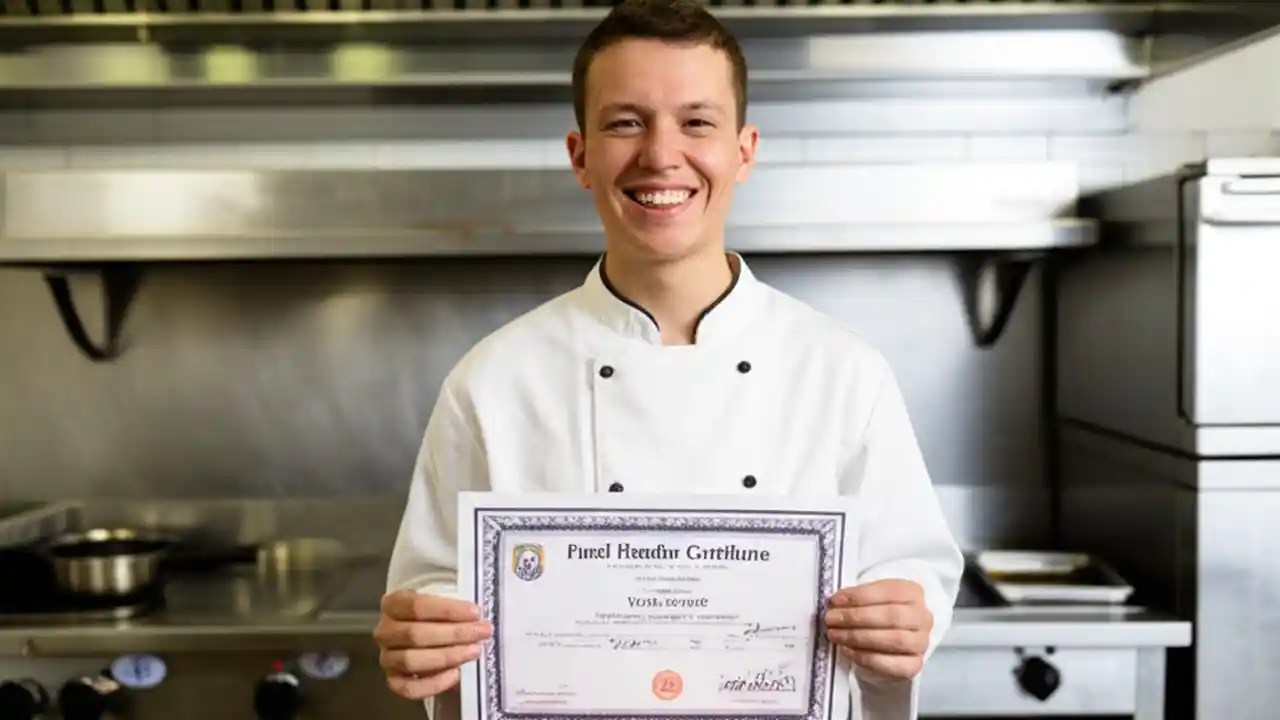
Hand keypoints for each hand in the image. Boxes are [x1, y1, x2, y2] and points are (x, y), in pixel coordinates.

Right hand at [373, 589, 493, 699]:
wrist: (425, 634)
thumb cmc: (435, 615)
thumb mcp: (439, 603)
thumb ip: (451, 607)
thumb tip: (476, 617)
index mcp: (393, 604)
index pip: (417, 606)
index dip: (448, 610)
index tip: (475, 612)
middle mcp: (385, 631)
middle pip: (416, 634)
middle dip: (454, 633)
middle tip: (482, 632)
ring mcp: (386, 658)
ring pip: (412, 660)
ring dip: (448, 656)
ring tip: (474, 651)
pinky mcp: (393, 681)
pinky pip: (409, 688)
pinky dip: (433, 684)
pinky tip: (455, 674)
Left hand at [824, 579, 932, 681]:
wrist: (892, 637)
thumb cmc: (878, 611)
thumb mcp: (870, 596)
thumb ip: (857, 597)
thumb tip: (834, 602)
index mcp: (913, 592)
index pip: (889, 591)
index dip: (859, 596)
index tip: (835, 600)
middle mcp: (922, 617)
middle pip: (892, 616)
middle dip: (856, 617)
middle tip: (831, 619)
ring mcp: (921, 642)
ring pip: (893, 640)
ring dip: (858, 637)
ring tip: (835, 634)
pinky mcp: (913, 665)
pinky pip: (891, 664)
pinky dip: (865, 657)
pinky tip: (847, 650)